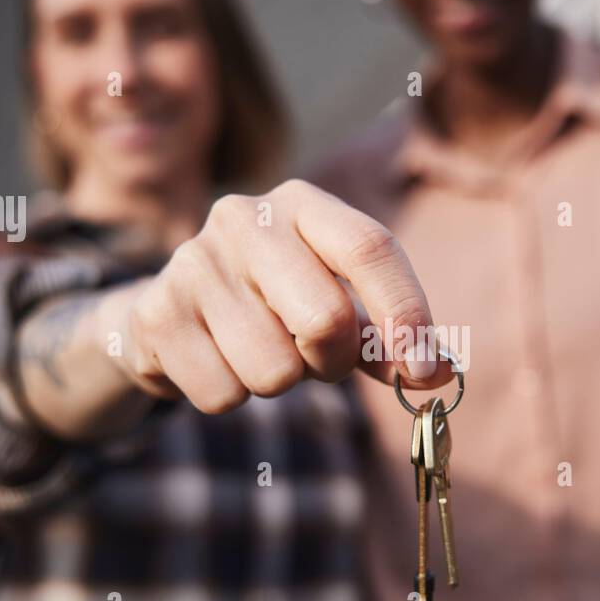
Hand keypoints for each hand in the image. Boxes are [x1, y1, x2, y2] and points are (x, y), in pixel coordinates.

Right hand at [117, 180, 444, 413]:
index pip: (371, 248)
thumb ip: (387, 340)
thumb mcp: (336, 307)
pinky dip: (230, 396)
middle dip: (334, 362)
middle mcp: (244, 218)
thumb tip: (443, 372)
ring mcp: (194, 263)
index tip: (422, 373)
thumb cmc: (273, 308)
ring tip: (258, 353)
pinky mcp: (157, 314)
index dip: (407, 314)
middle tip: (319, 361)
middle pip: (326, 319)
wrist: (166, 313)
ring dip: (279, 383)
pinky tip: (215, 362)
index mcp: (301, 204)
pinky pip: (223, 395)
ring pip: (275, 371)